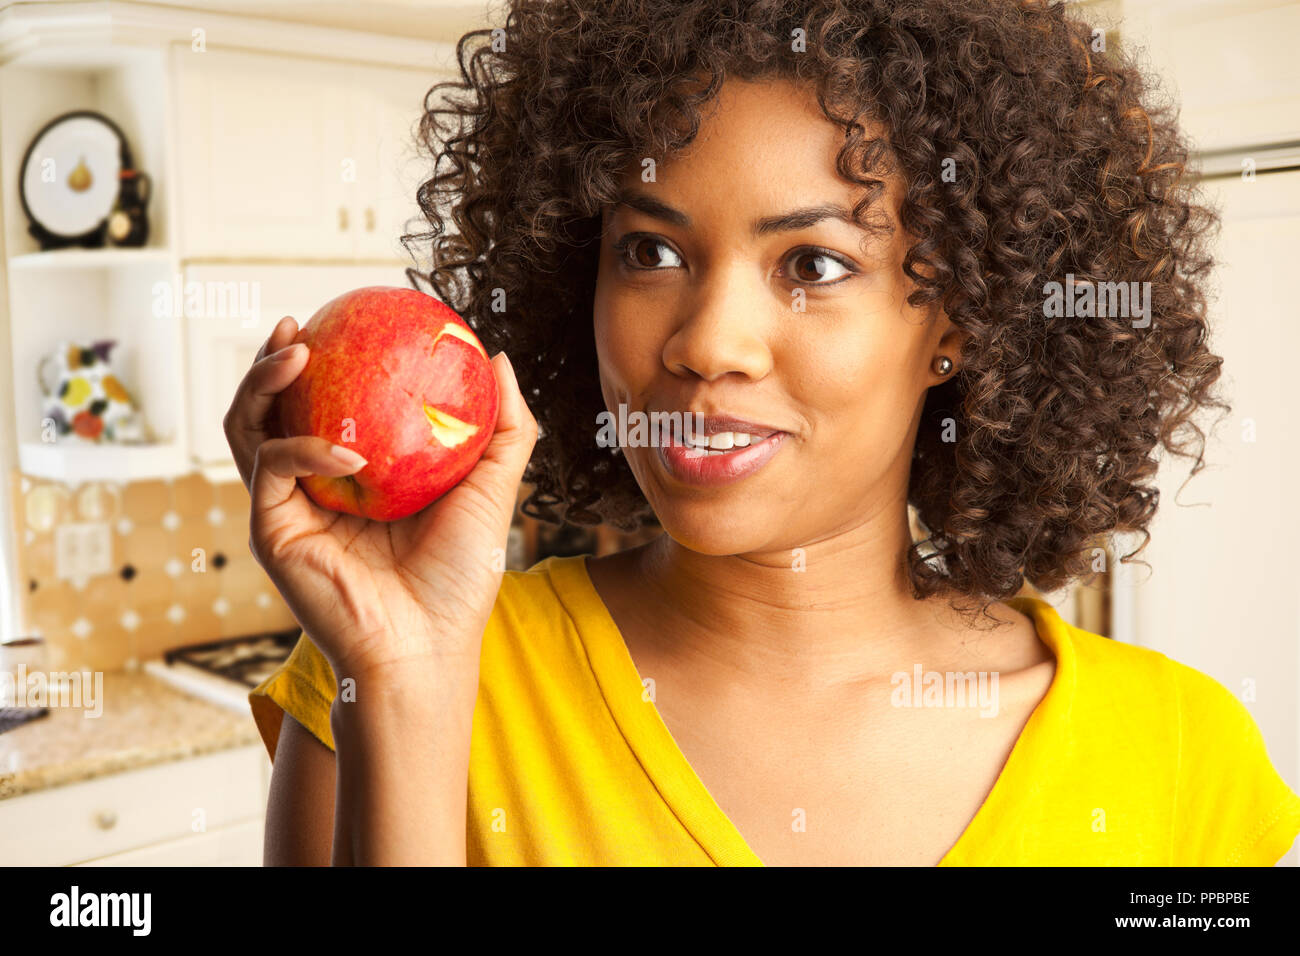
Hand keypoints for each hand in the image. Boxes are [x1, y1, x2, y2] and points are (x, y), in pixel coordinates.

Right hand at [223, 315, 536, 679]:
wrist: (428, 646)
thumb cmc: (460, 576)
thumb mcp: (493, 489)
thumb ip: (504, 428)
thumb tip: (497, 358)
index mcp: (357, 474)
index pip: (327, 405)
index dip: (325, 361)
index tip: (342, 319)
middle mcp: (316, 485)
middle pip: (273, 408)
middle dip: (272, 360)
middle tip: (296, 325)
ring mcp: (289, 506)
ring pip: (250, 428)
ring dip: (264, 382)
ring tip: (294, 348)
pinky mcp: (273, 530)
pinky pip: (272, 468)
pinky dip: (303, 447)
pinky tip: (347, 450)